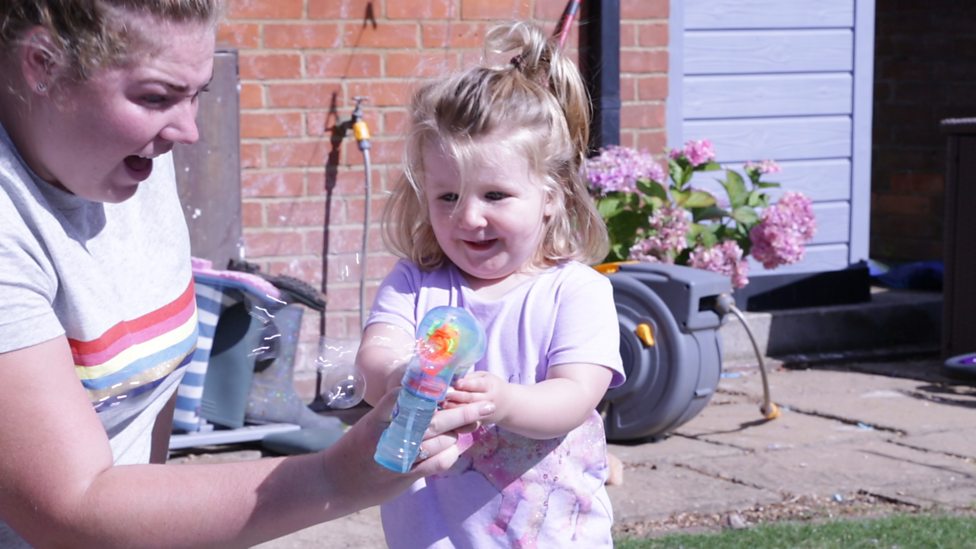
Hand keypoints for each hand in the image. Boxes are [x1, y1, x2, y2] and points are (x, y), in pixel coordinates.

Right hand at [319, 387, 495, 509]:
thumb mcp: (373, 420)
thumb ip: (398, 407)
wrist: (337, 480)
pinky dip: (451, 453)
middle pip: (436, 420)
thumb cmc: (358, 444)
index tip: (458, 383)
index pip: (416, 397)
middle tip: (486, 404)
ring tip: (470, 425)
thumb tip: (431, 393)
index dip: (440, 390)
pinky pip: (438, 463)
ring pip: (441, 441)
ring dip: (458, 433)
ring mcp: (400, 457)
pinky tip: (455, 447)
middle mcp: (392, 435)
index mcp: (383, 416)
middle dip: (465, 411)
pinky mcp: (406, 475)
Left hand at [443, 370, 508, 425]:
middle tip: (443, 394)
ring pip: (468, 411)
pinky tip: (447, 418)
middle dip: (457, 396)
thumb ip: (471, 377)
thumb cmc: (490, 386)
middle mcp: (488, 400)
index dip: (466, 384)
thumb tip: (453, 377)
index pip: (477, 385)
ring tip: (442, 404)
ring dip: (454, 408)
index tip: (456, 383)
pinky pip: (467, 425)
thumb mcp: (485, 377)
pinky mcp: (479, 423)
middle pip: (471, 398)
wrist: (508, 405)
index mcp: (490, 385)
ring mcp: (484, 413)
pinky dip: (457, 422)